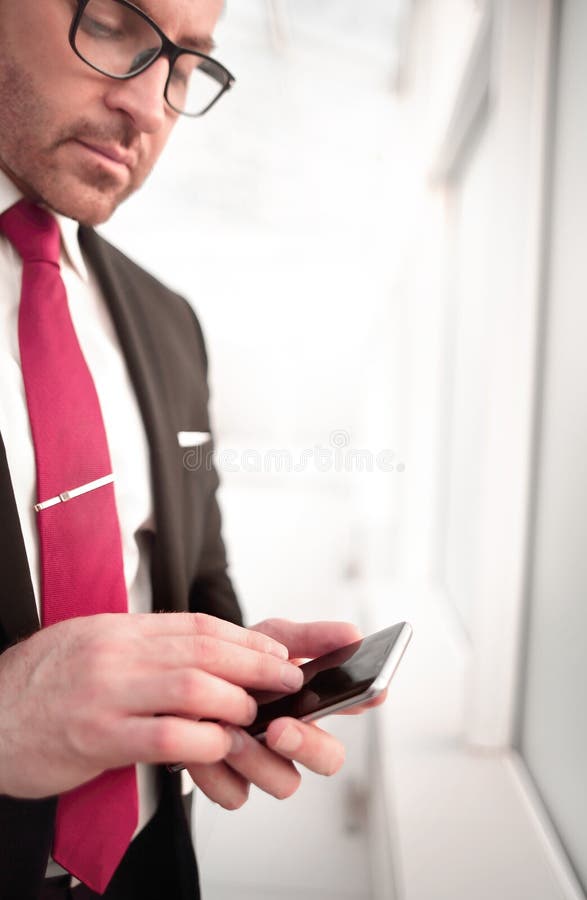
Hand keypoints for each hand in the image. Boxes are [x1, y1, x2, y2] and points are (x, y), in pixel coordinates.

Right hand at [0, 612, 303, 798]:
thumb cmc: (41, 684)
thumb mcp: (91, 645)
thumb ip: (141, 646)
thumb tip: (196, 650)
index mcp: (119, 629)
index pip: (198, 624)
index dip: (245, 637)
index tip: (276, 650)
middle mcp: (117, 653)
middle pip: (205, 650)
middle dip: (256, 665)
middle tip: (288, 679)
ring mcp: (107, 692)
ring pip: (193, 686)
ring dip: (235, 702)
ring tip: (255, 716)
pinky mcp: (97, 736)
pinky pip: (164, 735)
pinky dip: (203, 740)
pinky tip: (219, 745)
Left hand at [186, 618, 367, 809]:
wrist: (179, 676)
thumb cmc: (231, 660)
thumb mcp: (267, 640)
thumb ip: (308, 638)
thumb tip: (352, 635)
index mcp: (310, 699)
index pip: (354, 705)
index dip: (366, 699)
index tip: (368, 691)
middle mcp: (295, 735)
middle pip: (329, 758)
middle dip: (308, 745)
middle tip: (279, 727)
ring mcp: (265, 763)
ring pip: (285, 783)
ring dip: (258, 759)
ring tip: (230, 731)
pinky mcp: (231, 784)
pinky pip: (236, 796)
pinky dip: (218, 774)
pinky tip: (203, 749)